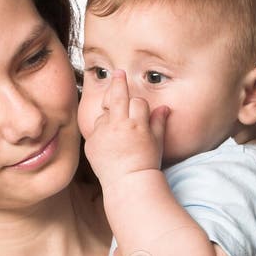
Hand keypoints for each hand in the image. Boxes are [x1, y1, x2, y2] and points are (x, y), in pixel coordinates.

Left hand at [82, 70, 168, 187]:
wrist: (128, 183)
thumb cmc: (146, 164)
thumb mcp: (157, 142)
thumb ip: (158, 123)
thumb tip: (164, 108)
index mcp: (136, 125)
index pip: (138, 102)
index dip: (139, 106)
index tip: (138, 105)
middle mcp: (118, 126)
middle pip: (118, 96)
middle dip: (119, 82)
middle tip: (118, 72)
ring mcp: (102, 134)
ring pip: (104, 114)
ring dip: (110, 116)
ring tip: (116, 129)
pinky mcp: (91, 143)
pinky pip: (95, 130)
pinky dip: (101, 133)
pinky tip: (109, 144)